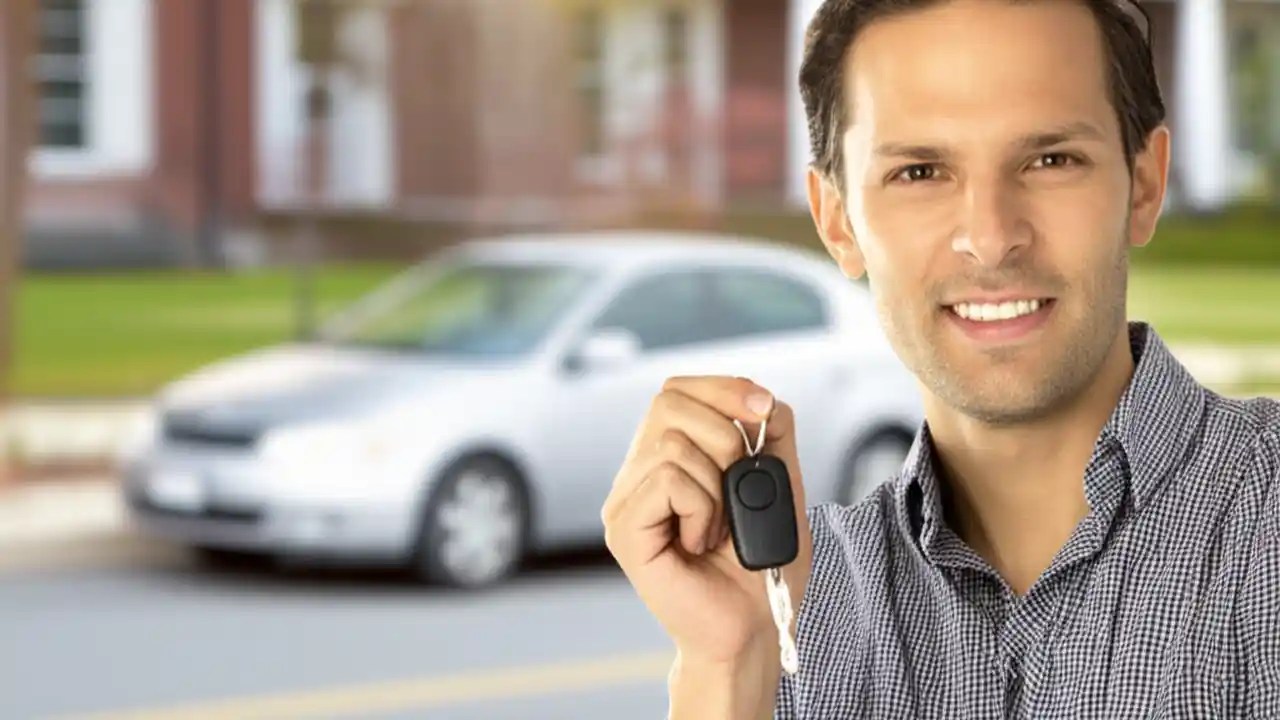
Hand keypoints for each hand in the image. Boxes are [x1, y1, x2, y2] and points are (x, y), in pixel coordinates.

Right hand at [601, 376, 812, 666]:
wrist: (751, 629)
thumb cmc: (762, 567)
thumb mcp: (782, 485)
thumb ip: (772, 435)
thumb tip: (761, 398)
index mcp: (668, 456)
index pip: (675, 390)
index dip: (721, 388)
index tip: (762, 410)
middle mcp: (638, 473)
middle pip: (667, 402)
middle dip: (723, 433)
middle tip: (739, 484)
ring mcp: (625, 501)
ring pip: (670, 444)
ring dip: (716, 486)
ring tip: (717, 528)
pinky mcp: (623, 529)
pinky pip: (666, 482)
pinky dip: (701, 509)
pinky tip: (700, 543)